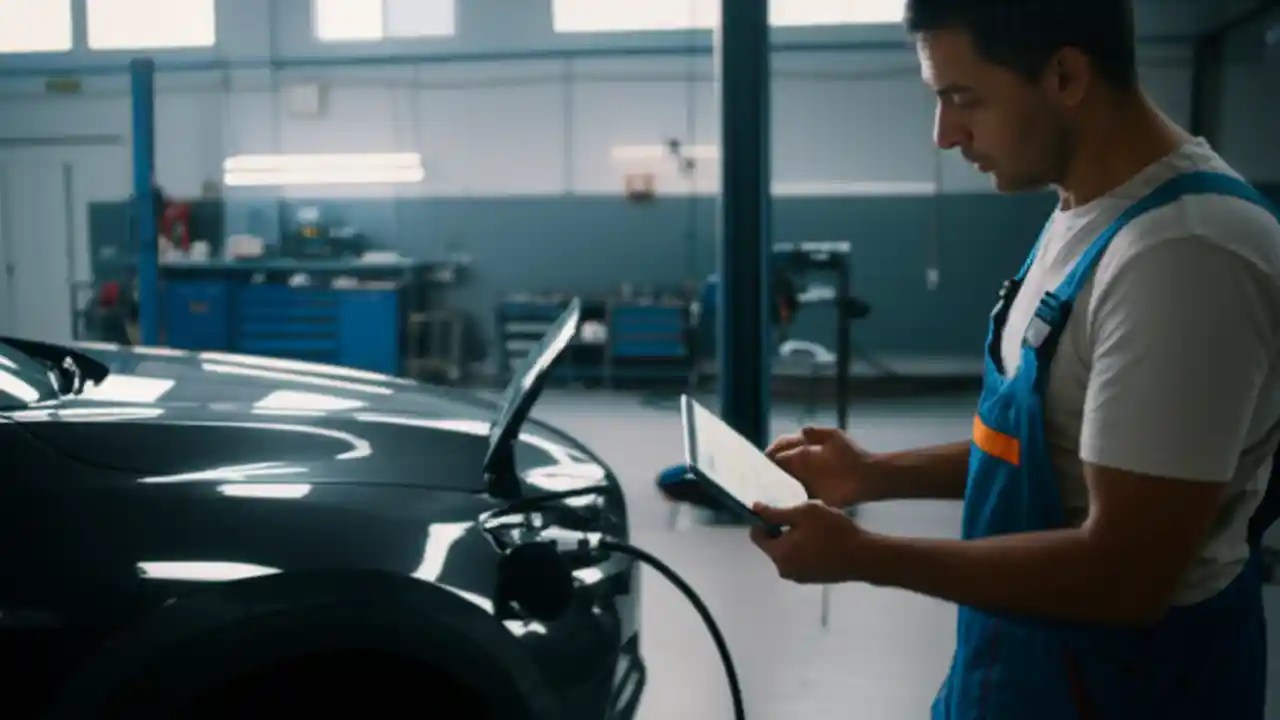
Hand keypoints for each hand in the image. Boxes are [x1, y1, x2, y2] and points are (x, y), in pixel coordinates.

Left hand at [748, 502, 870, 583]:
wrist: (864, 557)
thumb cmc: (833, 531)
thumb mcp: (804, 513)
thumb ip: (776, 512)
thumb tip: (755, 509)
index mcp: (778, 554)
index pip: (756, 535)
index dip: (763, 520)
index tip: (778, 509)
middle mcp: (784, 569)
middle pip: (772, 544)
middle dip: (780, 529)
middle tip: (800, 516)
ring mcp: (798, 577)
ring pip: (787, 552)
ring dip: (794, 539)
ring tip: (813, 527)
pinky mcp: (812, 579)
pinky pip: (799, 560)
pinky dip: (804, 549)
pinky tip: (822, 539)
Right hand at [765, 427, 879, 506]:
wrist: (867, 477)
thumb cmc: (851, 455)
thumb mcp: (835, 437)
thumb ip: (817, 433)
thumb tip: (801, 431)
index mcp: (803, 448)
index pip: (780, 448)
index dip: (771, 452)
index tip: (761, 459)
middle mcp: (800, 464)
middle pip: (777, 466)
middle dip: (766, 470)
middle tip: (757, 477)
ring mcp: (805, 480)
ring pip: (782, 483)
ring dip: (773, 486)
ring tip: (763, 491)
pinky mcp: (811, 495)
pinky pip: (794, 498)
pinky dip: (786, 500)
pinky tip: (780, 502)